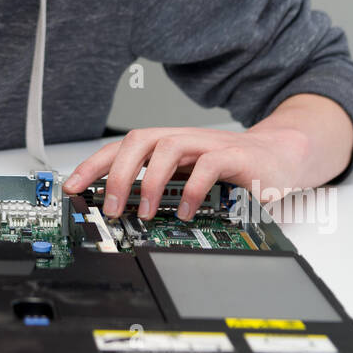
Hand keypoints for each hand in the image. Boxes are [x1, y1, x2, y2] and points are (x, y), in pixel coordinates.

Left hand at [62, 123, 310, 219]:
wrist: (282, 157)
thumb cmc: (231, 170)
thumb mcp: (188, 177)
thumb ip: (160, 187)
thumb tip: (118, 212)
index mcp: (167, 145)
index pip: (121, 147)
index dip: (93, 165)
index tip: (71, 187)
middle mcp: (184, 139)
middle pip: (139, 141)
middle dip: (117, 173)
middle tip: (108, 206)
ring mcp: (209, 144)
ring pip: (168, 148)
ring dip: (150, 181)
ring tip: (142, 212)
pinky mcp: (237, 156)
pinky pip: (208, 165)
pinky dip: (192, 189)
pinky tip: (186, 212)